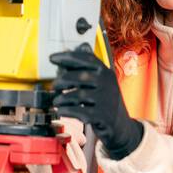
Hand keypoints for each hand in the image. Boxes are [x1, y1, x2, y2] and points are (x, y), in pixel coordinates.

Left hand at [49, 43, 144, 159]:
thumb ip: (88, 67)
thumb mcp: (101, 82)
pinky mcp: (101, 116)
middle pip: (79, 76)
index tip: (52, 58)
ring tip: (56, 100)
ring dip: (62, 98)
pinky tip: (61, 110)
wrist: (120, 126)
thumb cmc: (105, 102)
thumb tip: (79, 47)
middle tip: (54, 85)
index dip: (67, 56)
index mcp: (106, 72)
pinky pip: (78, 111)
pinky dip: (66, 110)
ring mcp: (105, 100)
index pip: (86, 59)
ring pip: (77, 95)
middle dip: (61, 80)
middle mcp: (107, 83)